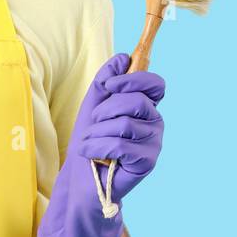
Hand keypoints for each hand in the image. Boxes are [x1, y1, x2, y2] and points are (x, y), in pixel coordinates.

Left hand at [37, 53, 165, 236]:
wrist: (81, 179)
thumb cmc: (90, 141)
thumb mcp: (94, 104)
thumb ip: (108, 79)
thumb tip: (123, 57)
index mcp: (146, 108)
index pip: (155, 84)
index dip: (132, 79)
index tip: (109, 86)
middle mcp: (155, 124)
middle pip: (137, 101)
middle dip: (106, 110)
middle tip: (95, 125)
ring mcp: (154, 145)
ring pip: (125, 124)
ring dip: (97, 132)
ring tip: (92, 143)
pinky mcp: (147, 163)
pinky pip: (120, 144)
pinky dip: (97, 147)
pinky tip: (91, 154)